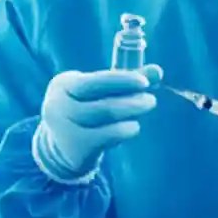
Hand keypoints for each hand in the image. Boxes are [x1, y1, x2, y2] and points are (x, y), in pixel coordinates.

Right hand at [32, 65, 162, 182]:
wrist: (61, 145)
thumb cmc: (86, 108)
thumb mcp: (99, 91)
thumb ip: (126, 80)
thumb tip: (157, 71)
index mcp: (63, 85)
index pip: (94, 82)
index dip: (121, 81)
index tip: (144, 82)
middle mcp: (59, 105)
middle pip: (101, 103)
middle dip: (131, 100)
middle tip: (151, 100)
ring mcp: (65, 129)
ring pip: (104, 119)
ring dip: (131, 113)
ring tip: (145, 107)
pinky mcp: (76, 147)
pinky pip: (106, 137)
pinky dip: (124, 130)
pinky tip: (133, 126)